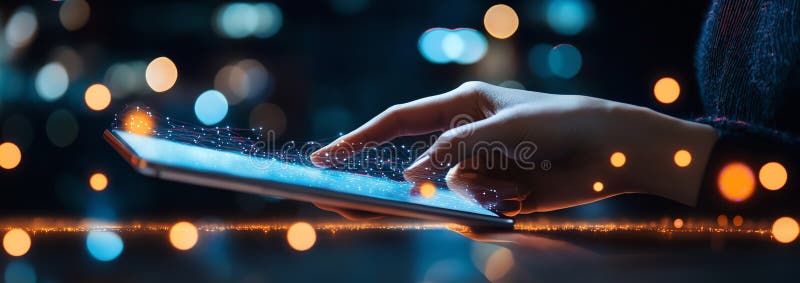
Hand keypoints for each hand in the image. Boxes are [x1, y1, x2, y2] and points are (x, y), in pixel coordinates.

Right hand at [310, 81, 716, 216]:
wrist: (611, 152)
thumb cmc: (556, 124)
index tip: (327, 158)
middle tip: (360, 200)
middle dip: (407, 184)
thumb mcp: (499, 130)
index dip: (359, 139)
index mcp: (461, 106)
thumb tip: (410, 180)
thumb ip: (451, 151)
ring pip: (450, 192)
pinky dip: (491, 208)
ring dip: (477, 194)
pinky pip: (473, 209)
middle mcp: (465, 137)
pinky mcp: (499, 194)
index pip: (397, 122)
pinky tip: (523, 198)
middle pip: (419, 165)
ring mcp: (481, 167)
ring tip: (516, 188)